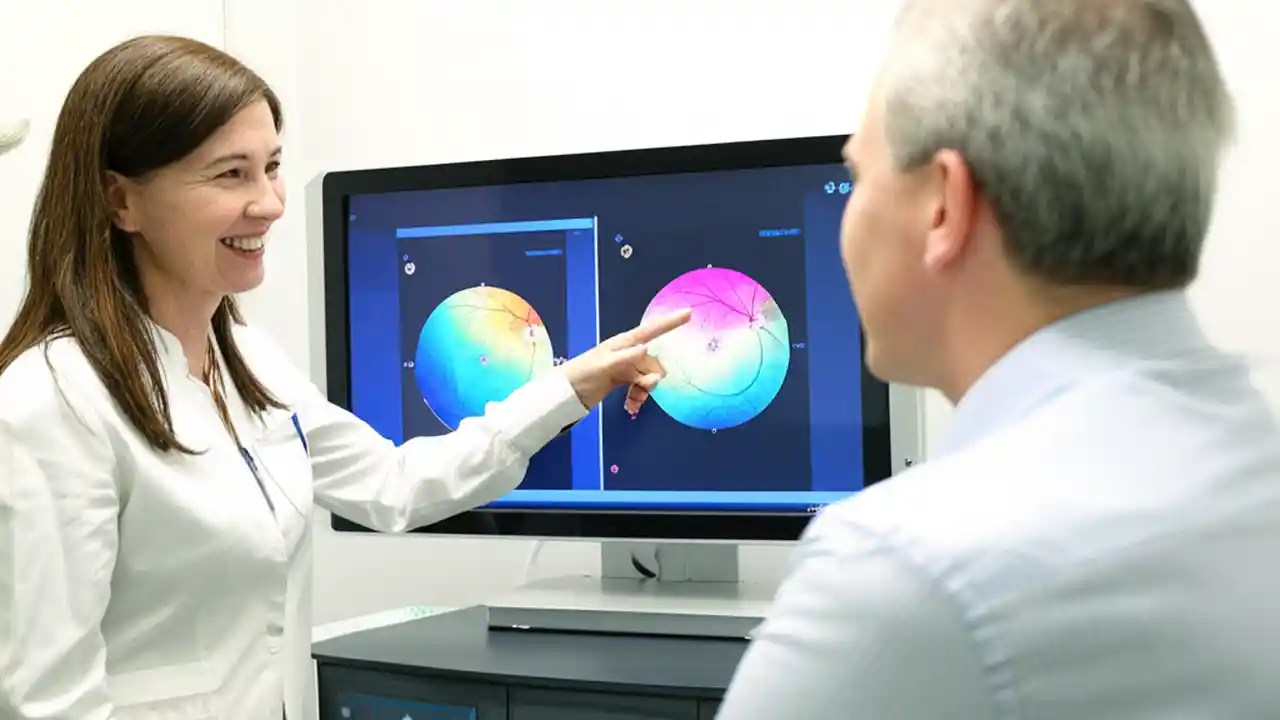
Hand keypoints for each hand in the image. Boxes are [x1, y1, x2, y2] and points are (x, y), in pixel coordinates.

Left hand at [559, 309, 691, 414]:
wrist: (567, 394)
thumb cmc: (582, 375)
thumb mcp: (604, 366)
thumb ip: (626, 358)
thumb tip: (646, 348)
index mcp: (624, 343)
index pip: (652, 330)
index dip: (671, 322)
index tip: (689, 313)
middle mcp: (628, 353)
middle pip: (654, 363)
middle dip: (652, 378)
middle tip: (641, 389)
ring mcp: (626, 367)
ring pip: (649, 378)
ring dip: (644, 391)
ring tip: (632, 401)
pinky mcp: (623, 380)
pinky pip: (640, 387)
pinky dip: (638, 397)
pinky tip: (631, 406)